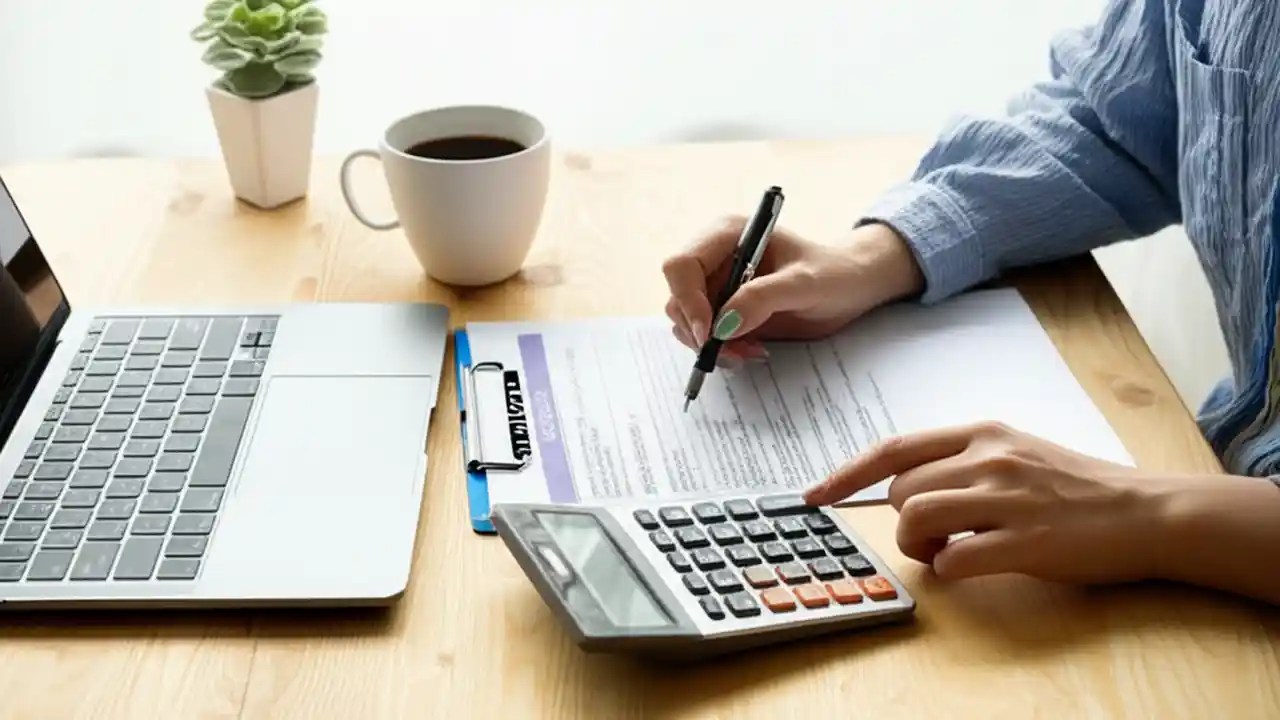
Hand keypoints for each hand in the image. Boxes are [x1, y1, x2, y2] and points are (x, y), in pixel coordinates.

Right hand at [662, 218, 922, 362]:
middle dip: (702, 330)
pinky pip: (704, 335)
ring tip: (751, 351)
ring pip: (686, 321)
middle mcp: (714, 257)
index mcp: (727, 234)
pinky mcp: (724, 310)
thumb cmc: (834, 274)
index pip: (682, 265)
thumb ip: (763, 298)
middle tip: (737, 350)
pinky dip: (721, 349)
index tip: (711, 334)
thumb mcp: (805, 284)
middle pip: (678, 297)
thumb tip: (722, 325)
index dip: (688, 301)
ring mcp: (717, 285)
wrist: (851, 287)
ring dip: (713, 344)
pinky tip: (750, 350)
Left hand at [803, 421, 1174, 584]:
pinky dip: (951, 571)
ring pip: (916, 521)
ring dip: (920, 547)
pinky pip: (954, 561)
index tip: (814, 494)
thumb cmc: (1079, 486)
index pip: (893, 448)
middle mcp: (989, 458)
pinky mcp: (1025, 541)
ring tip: (952, 551)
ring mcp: (1007, 498)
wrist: (1148, 511)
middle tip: (938, 537)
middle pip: (900, 492)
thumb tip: (906, 487)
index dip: (846, 473)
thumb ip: (962, 461)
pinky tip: (976, 566)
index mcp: (982, 432)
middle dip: (904, 522)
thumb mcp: (1016, 452)